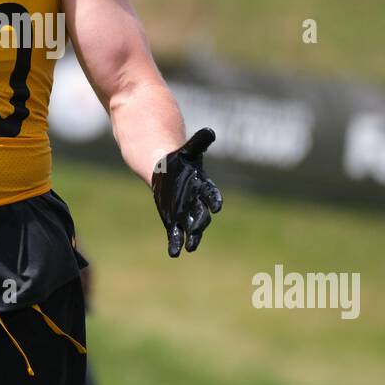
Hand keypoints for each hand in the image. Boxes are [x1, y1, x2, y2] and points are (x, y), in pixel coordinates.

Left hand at [151, 128, 223, 256]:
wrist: (167, 170)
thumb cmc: (181, 159)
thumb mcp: (189, 150)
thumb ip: (199, 143)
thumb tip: (210, 131)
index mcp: (204, 186)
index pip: (211, 195)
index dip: (214, 200)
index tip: (217, 207)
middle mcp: (197, 203)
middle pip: (201, 215)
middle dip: (200, 223)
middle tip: (199, 231)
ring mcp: (185, 213)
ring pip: (191, 227)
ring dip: (191, 237)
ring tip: (190, 248)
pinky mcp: (173, 220)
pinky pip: (176, 233)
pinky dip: (175, 243)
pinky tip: (174, 253)